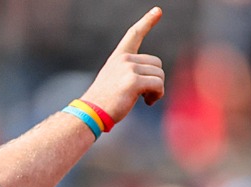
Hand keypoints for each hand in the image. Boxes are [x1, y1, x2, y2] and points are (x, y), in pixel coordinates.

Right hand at [81, 7, 165, 124]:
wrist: (90, 113)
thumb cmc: (103, 102)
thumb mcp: (114, 81)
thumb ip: (131, 73)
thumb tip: (156, 81)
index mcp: (118, 57)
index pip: (134, 35)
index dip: (147, 21)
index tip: (158, 10)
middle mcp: (124, 59)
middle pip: (157, 63)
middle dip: (155, 80)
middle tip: (144, 94)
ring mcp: (128, 69)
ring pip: (160, 75)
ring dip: (157, 89)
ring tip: (144, 99)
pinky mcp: (133, 81)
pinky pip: (158, 85)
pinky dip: (157, 95)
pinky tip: (147, 102)